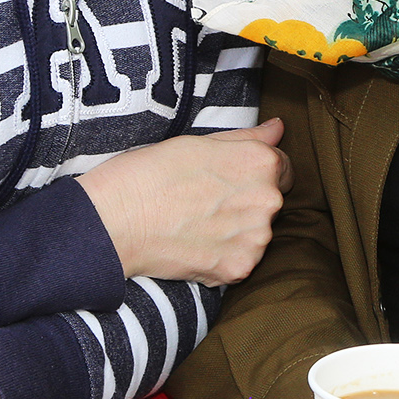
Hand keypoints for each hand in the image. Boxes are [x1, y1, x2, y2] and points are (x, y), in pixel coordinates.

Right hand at [77, 118, 289, 283]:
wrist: (116, 219)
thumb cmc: (149, 173)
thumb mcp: (198, 142)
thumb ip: (246, 138)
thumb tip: (277, 130)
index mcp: (260, 162)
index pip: (283, 168)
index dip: (256, 172)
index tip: (231, 179)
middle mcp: (267, 200)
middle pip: (270, 202)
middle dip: (247, 202)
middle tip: (206, 201)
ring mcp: (256, 238)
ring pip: (257, 234)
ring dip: (237, 231)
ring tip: (198, 224)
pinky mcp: (239, 269)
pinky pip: (241, 261)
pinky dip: (224, 257)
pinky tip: (196, 245)